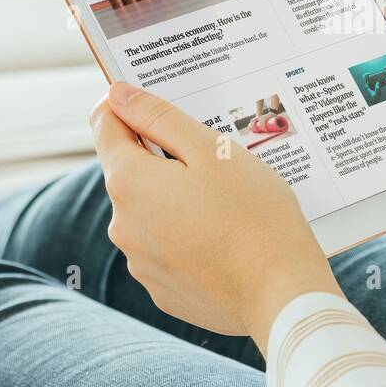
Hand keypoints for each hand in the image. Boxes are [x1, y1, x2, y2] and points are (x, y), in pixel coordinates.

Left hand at [91, 83, 340, 350]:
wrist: (280, 293)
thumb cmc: (254, 214)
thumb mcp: (212, 150)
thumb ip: (158, 117)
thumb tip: (117, 93)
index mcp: (130, 181)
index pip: (105, 126)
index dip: (128, 107)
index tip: (158, 103)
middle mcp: (122, 224)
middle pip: (132, 172)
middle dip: (165, 159)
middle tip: (218, 160)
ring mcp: (141, 262)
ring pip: (151, 213)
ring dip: (177, 200)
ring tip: (230, 205)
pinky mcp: (163, 290)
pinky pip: (168, 249)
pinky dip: (188, 238)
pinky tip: (227, 239)